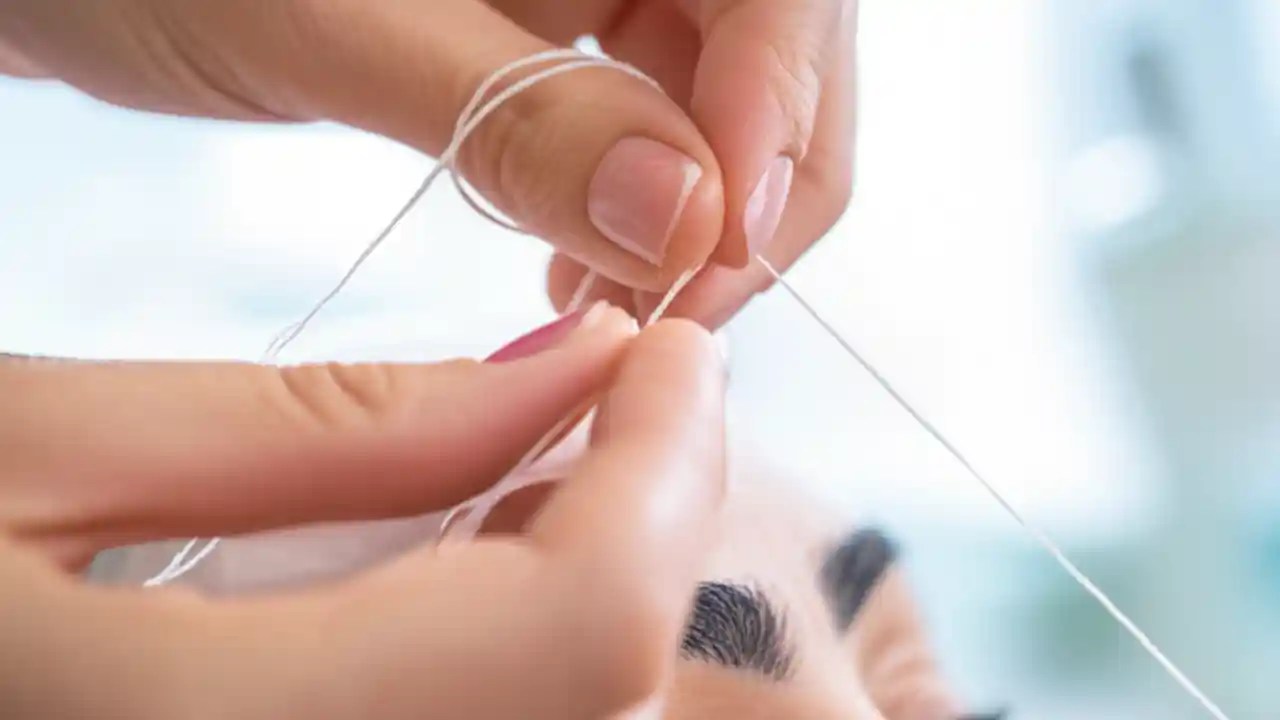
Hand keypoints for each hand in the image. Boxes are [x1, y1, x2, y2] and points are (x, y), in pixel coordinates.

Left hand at [0, 0, 855, 327]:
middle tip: (676, 310)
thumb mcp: (332, 26)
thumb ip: (518, 114)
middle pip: (773, 49)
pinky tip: (581, 265)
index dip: (777, 110)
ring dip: (695, 215)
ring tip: (614, 302)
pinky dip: (635, 211)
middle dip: (748, 186)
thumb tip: (687, 219)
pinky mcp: (551, 37)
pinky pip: (647, 127)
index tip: (719, 246)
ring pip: (718, 100)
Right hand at [0, 313, 727, 719]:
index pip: (578, 635)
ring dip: (583, 595)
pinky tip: (452, 570)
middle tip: (607, 395)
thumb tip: (567, 371)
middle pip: (590, 705)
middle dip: (639, 529)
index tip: (668, 348)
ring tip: (522, 469)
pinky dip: (511, 661)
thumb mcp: (25, 450)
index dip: (665, 473)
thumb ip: (329, 430)